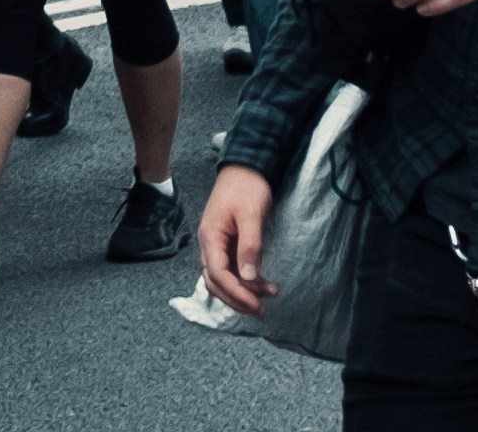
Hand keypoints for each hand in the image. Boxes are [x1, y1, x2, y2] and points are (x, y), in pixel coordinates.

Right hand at [194, 163, 274, 313]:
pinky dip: (243, 282)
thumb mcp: (251, 215)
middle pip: (216, 282)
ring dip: (241, 292)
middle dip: (237, 299)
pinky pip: (229, 270)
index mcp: (210, 236)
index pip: (217, 274)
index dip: (236, 293)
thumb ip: (249, 246)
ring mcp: (216, 245)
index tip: (256, 305)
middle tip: (262, 311)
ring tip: (268, 296)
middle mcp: (209, 244)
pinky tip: (260, 285)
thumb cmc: (247, 188)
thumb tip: (247, 277)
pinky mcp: (226, 244)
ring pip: (222, 279)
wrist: (245, 167)